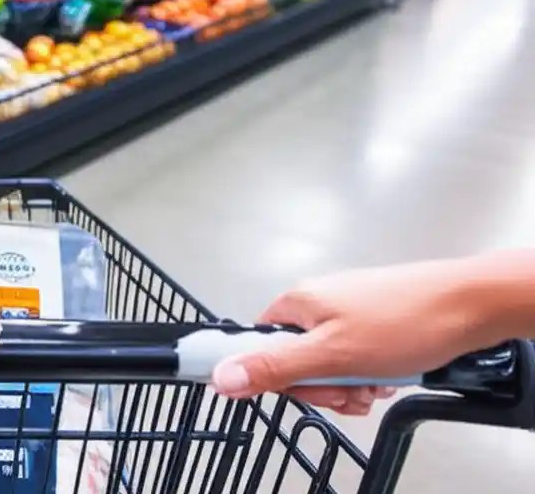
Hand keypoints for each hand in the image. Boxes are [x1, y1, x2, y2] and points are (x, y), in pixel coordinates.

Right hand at [210, 258, 493, 414]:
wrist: (470, 304)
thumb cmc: (405, 321)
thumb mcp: (332, 356)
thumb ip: (275, 368)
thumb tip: (223, 376)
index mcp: (297, 303)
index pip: (259, 347)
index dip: (278, 377)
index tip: (305, 388)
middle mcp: (317, 303)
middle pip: (296, 360)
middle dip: (324, 386)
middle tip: (349, 390)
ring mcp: (347, 311)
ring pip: (329, 364)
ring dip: (351, 384)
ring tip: (376, 384)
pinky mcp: (373, 321)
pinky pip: (356, 358)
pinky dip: (370, 374)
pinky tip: (388, 377)